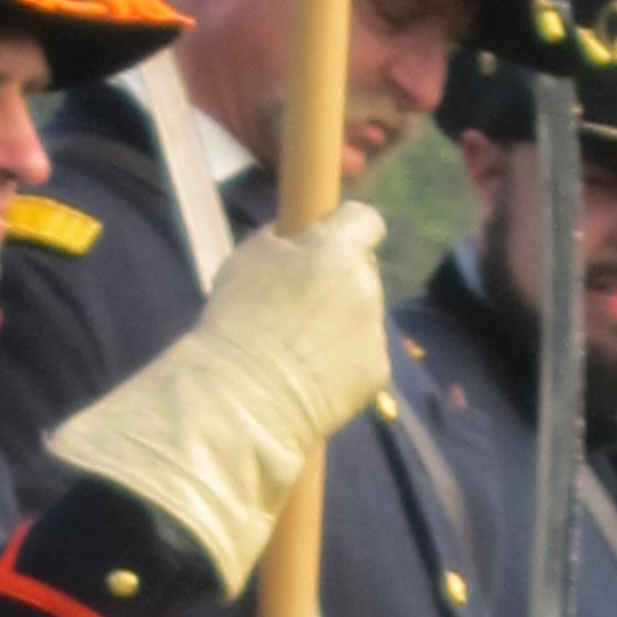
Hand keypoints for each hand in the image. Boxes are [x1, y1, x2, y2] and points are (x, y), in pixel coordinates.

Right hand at [46, 205, 389, 592]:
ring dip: (340, 324)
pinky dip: (344, 364)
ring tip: (297, 351)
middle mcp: (366, 284)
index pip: (365, 219)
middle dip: (339, 282)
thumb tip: (299, 238)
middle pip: (363, 272)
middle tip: (299, 308)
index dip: (346, 230)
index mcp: (336, 249)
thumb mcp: (248, 259)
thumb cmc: (237, 320)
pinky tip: (311, 377)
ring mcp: (375, 330)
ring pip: (363, 316)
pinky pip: (363, 357)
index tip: (327, 245)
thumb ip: (284, 241)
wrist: (245, 396)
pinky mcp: (379, 371)